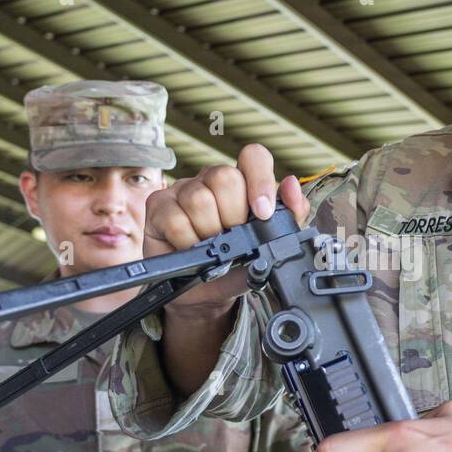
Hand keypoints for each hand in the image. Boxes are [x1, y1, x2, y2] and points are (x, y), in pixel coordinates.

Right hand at [143, 143, 310, 314]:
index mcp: (242, 184)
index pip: (253, 157)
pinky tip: (190, 248)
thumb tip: (292, 185)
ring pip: (199, 199)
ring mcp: (183, 189)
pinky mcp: (158, 204)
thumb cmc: (234, 265)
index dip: (260, 180)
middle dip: (233, 217)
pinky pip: (175, 218)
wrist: (205, 294)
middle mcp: (211, 180)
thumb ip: (289, 217)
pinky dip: (187, 242)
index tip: (262, 213)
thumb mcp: (267, 247)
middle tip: (231, 238)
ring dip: (209, 233)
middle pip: (225, 177)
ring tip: (210, 246)